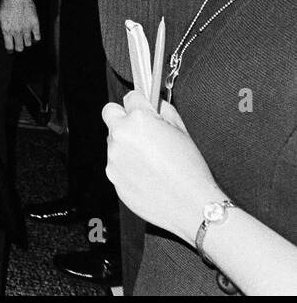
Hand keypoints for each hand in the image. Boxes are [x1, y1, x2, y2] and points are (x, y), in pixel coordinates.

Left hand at [0, 0, 39, 51]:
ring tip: (26, 39)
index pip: (9, 47)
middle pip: (20, 48)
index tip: (11, 50)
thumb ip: (4, 28)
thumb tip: (7, 36)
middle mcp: (17, 31)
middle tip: (18, 45)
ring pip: (28, 44)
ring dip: (27, 43)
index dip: (10, 50)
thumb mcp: (0, 18)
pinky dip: (36, 38)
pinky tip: (33, 36)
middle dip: (18, 48)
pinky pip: (37, 37)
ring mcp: (27, 28)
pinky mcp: (35, 24)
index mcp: (6, 30)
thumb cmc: (7, 5)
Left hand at [103, 90, 222, 242]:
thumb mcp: (183, 132)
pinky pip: (116, 163)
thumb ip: (165, 112)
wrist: (191, 205)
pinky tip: (147, 175)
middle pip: (111, 114)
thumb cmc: (190, 170)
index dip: (141, 104)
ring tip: (151, 160)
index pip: (129, 97)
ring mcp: (114, 157)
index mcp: (139, 120)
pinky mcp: (112, 176)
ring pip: (113, 141)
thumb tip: (156, 104)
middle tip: (141, 130)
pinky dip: (126, 166)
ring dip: (125, 145)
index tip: (145, 109)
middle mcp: (121, 136)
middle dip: (123, 118)